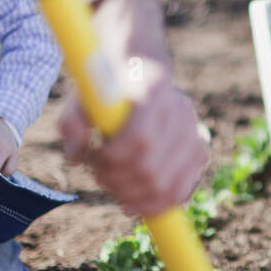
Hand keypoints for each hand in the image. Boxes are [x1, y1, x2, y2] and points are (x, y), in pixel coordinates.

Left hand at [58, 0, 209, 217]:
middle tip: (100, 177)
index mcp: (152, 90)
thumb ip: (71, 124)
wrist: (139, 66)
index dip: (111, 161)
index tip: (92, 160)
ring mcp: (193, 131)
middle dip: (119, 182)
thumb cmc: (105, 84)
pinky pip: (186, 187)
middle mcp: (180, 110)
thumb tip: (74, 158)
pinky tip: (139, 204)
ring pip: (168, 184)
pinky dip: (163, 203)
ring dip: (136, 197)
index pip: (139, 139)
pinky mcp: (199, 149)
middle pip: (152, 168)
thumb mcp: (79, 96)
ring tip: (115, 189)